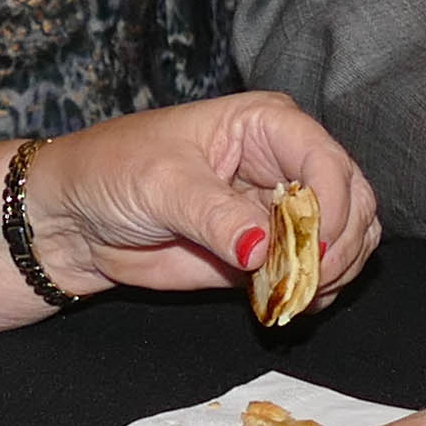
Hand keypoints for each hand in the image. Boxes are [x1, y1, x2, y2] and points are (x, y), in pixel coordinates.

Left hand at [0, 93, 378, 327]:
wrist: (73, 220)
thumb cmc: (110, 174)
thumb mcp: (163, 185)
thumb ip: (217, 216)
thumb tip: (263, 251)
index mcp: (268, 124)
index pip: (328, 161)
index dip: (332, 207)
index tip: (315, 250)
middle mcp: (286, 161)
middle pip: (352, 201)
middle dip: (341, 245)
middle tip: (310, 280)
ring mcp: (281, 209)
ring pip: (346, 239)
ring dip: (335, 272)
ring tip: (299, 295)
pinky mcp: (268, 252)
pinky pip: (314, 272)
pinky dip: (315, 292)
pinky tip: (292, 301)